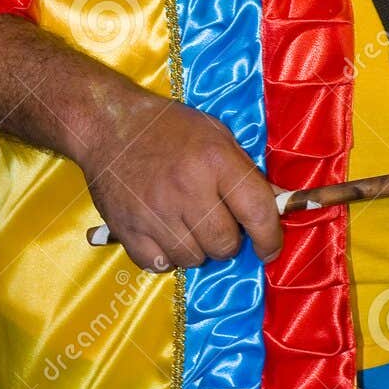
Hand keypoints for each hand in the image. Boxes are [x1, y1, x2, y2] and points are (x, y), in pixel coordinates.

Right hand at [77, 78, 282, 273]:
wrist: (109, 123)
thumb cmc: (169, 127)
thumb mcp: (217, 136)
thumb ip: (247, 172)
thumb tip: (279, 204)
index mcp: (215, 161)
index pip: (257, 211)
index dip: (270, 238)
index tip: (270, 249)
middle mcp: (187, 188)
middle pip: (224, 244)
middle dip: (228, 240)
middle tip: (217, 224)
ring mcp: (154, 211)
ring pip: (193, 259)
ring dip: (196, 249)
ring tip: (187, 226)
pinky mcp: (127, 228)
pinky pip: (159, 265)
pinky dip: (166, 257)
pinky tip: (164, 234)